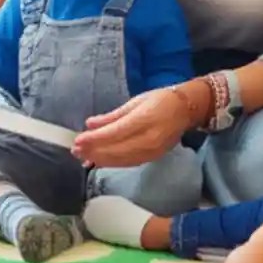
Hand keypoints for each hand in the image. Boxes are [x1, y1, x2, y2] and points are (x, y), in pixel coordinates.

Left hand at [71, 89, 189, 167]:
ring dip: (101, 159)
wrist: (186, 110)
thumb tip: (90, 124)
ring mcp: (152, 150)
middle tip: (76, 150)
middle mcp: (149, 137)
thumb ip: (112, 116)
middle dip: (94, 151)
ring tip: (84, 157)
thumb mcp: (135, 101)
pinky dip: (113, 163)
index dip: (95, 139)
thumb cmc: (159, 100)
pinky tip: (100, 161)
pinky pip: (129, 163)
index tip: (78, 140)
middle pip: (117, 149)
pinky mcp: (153, 157)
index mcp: (144, 119)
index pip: (115, 133)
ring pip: (122, 159)